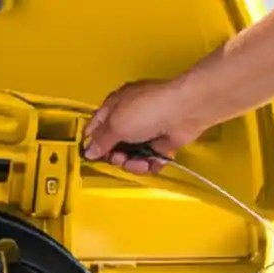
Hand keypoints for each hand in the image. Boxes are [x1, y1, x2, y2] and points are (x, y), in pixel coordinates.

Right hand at [82, 79, 211, 173]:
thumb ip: (100, 141)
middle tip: (120, 158)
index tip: (91, 157)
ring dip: (134, 164)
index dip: (91, 143)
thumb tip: (89, 151)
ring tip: (140, 163)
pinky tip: (151, 163)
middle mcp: (129, 118)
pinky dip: (149, 164)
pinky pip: (149, 159)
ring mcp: (145, 131)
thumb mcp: (116, 124)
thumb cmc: (149, 108)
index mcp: (114, 107)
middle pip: (113, 146)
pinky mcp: (160, 142)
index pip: (95, 127)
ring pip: (131, 156)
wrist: (184, 110)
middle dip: (115, 157)